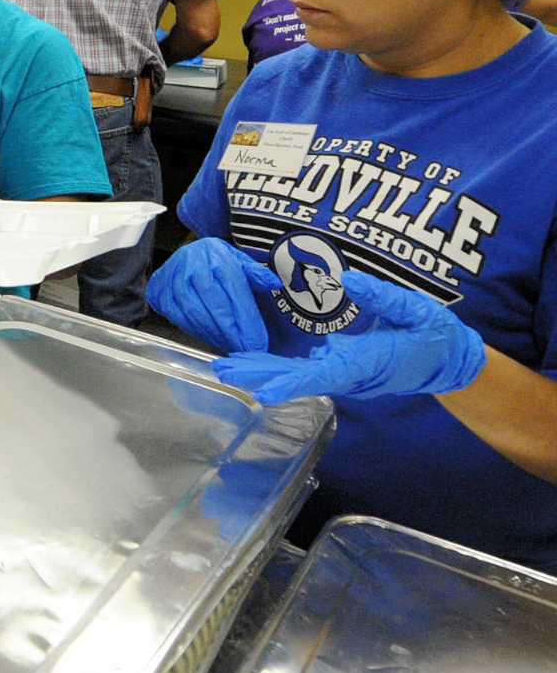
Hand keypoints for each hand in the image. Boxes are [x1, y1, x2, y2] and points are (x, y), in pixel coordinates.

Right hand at [146, 239, 273, 354]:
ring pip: (195, 314)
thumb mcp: (240, 260)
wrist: (186, 255)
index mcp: (218, 259)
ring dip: (214, 335)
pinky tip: (210, 338)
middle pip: (215, 306)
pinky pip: (179, 317)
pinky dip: (196, 331)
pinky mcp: (162, 293)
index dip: (247, 321)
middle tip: (245, 349)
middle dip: (232, 332)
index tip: (257, 341)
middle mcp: (194, 268)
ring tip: (230, 346)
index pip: (235, 294)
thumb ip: (257, 273)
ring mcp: (175, 281)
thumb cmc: (216, 261)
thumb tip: (274, 283)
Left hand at [212, 270, 486, 404]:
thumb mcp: (419, 311)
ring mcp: (345, 375)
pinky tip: (250, 363)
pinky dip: (276, 368)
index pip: (325, 376)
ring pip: (297, 375)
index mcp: (369, 363)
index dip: (294, 383)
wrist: (449, 361)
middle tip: (223, 370)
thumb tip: (349, 280)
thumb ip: (385, 298)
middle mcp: (351, 375)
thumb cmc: (436, 335)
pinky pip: (304, 371)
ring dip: (261, 372)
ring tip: (226, 367)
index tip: (264, 392)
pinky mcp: (342, 368)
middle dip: (260, 376)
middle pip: (299, 379)